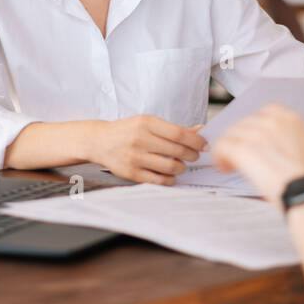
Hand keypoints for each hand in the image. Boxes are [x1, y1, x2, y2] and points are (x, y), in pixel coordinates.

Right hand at [92, 115, 206, 184]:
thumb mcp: (148, 122)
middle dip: (192, 155)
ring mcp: (135, 157)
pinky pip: (159, 180)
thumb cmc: (128, 130)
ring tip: (181, 164)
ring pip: (170, 167)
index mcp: (146, 123)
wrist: (100, 141)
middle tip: (194, 155)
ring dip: (182, 167)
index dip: (196, 141)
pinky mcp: (131, 173)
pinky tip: (170, 174)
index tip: (203, 145)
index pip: (178, 134)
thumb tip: (200, 130)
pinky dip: (170, 179)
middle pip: (177, 151)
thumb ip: (173, 128)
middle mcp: (140, 139)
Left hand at [213, 104, 303, 204]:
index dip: (256, 128)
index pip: (265, 113)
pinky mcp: (244, 149)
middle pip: (245, 123)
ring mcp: (257, 134)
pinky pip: (223, 146)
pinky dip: (220, 156)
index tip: (254, 141)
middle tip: (240, 156)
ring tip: (229, 164)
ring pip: (231, 134)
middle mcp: (273, 121)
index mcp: (291, 119)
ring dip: (228, 148)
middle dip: (240, 139)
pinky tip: (224, 167)